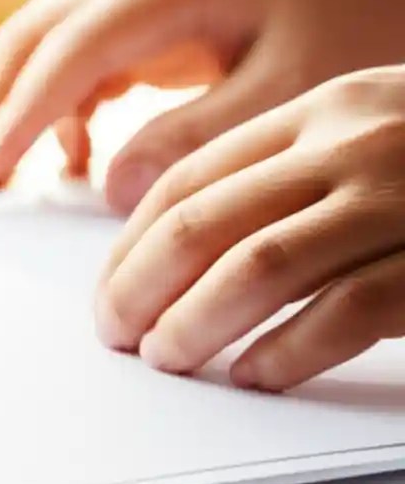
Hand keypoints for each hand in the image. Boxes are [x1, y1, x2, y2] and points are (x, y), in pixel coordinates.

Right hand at [0, 0, 404, 212]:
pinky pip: (78, 61)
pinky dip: (58, 112)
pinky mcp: (145, 16)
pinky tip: (68, 163)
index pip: (68, 49)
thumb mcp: (289, 87)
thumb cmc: (359, 19)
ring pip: (42, 47)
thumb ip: (196, 136)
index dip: (20, 114)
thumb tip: (106, 185)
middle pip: (30, 38)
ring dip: (10, 111)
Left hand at [98, 66, 404, 390]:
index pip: (192, 178)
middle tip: (115, 331)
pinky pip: (347, 311)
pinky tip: (254, 374)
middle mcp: (355, 144)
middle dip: (140, 286)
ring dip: (195, 322)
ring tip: (166, 357)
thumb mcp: (370, 138)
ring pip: (260, 266)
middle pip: (205, 221)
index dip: (132, 243)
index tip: (107, 289)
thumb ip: (287, 170)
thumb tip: (173, 242)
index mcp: (323, 110)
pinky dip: (289, 350)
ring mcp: (401, 199)